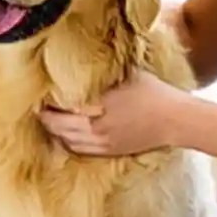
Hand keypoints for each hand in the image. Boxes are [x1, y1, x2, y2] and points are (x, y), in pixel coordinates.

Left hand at [39, 70, 186, 155]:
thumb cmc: (153, 93)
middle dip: (47, 119)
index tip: (41, 95)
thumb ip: (103, 74)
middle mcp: (96, 128)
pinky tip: (68, 136)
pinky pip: (81, 150)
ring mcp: (103, 143)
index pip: (61, 108)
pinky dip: (69, 143)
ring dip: (56, 132)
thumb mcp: (126, 74)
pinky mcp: (111, 151)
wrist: (175, 120)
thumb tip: (86, 64)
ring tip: (51, 121)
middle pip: (59, 127)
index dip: (48, 103)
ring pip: (68, 141)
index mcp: (98, 107)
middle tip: (41, 109)